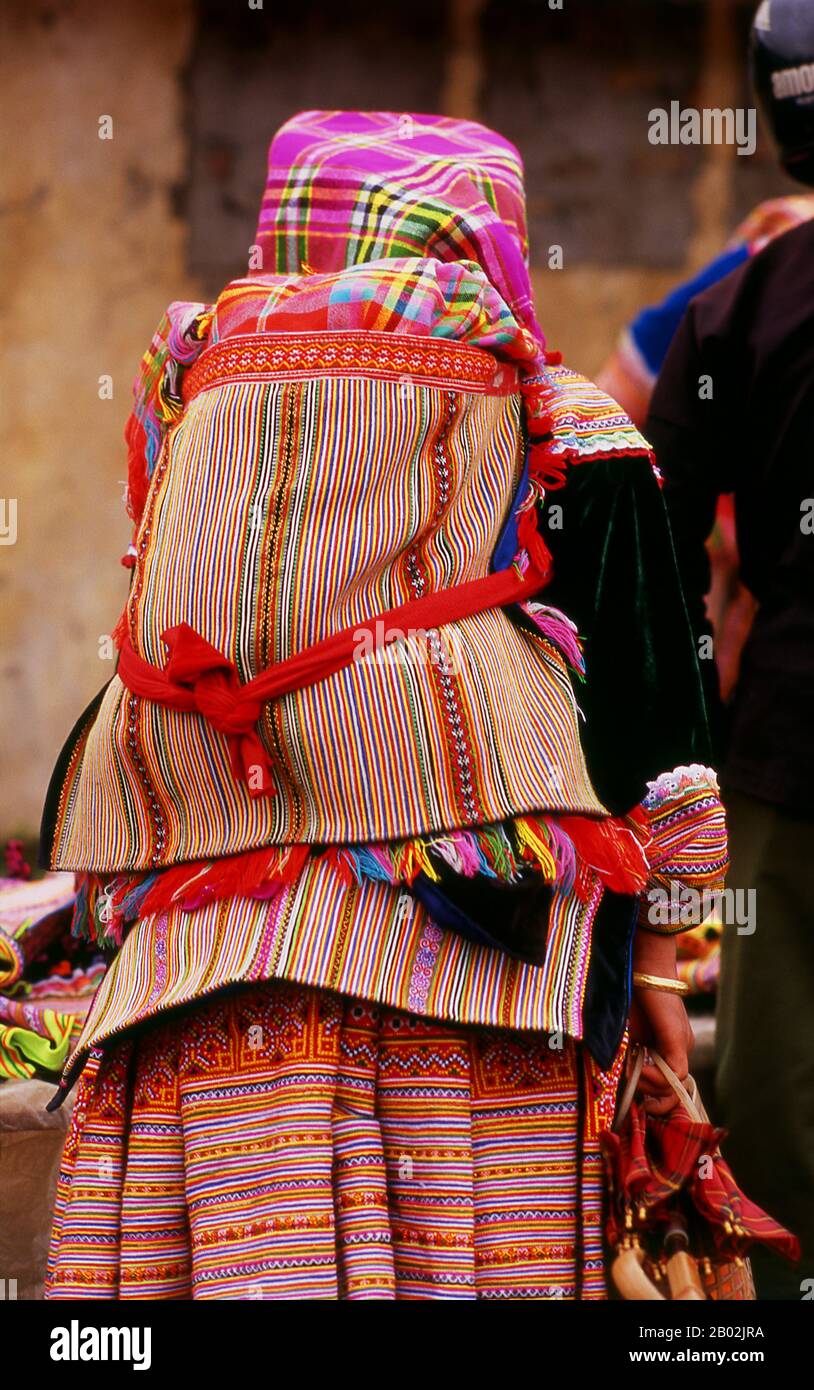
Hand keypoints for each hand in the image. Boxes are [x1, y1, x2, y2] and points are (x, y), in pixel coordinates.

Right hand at [629, 930, 693, 1114]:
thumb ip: (631, 1055)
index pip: (669, 1084)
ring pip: (673, 1084)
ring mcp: (683, 1044)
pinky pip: (675, 1073)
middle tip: (629, 1084)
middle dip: (649, 1094)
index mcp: (669, 1046)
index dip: (655, 1098)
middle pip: (671, 1089)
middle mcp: (681, 1047)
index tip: (636, 1099)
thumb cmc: (630, 994)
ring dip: (649, 1085)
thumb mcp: (629, 1032)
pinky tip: (639, 1067)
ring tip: (630, 1072)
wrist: (641, 966)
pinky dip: (655, 1077)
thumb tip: (625, 1079)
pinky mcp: (678, 1040)